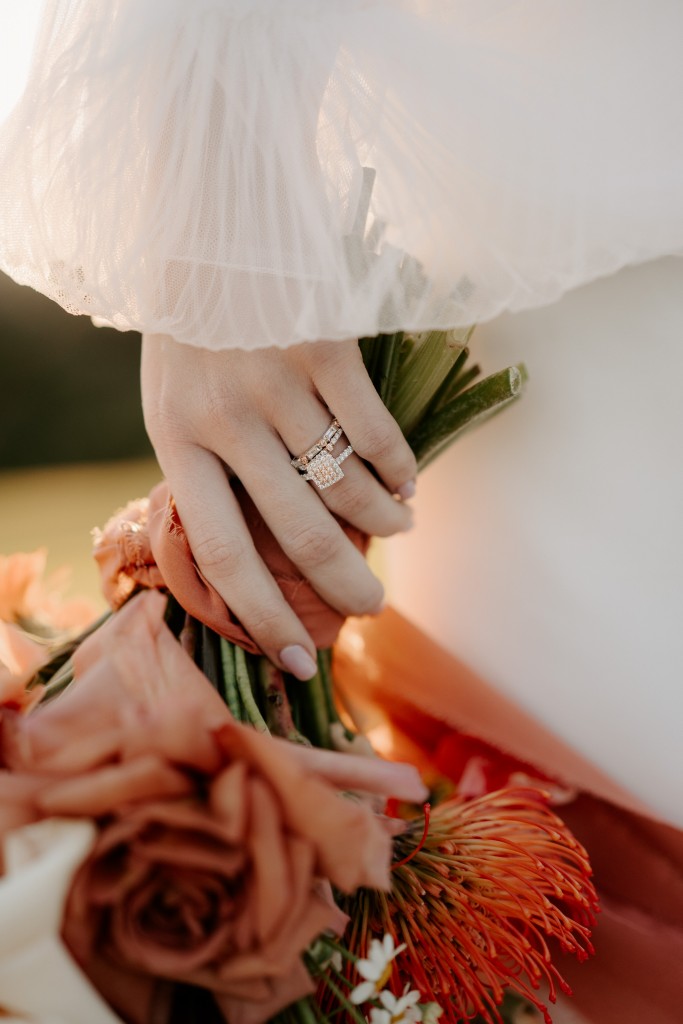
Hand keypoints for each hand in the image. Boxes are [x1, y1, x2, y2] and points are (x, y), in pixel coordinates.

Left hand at [141, 334, 415, 677]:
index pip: (224, 553)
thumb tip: (264, 546)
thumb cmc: (191, 330)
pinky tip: (406, 485)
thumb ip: (209, 468)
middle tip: (374, 609)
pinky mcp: (324, 346)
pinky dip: (397, 468)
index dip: (265, 616)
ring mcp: (277, 382)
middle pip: (301, 532)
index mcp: (176, 441)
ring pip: (348, 484)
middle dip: (348, 587)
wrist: (208, 225)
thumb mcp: (173, 402)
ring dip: (383, 521)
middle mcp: (225, 418)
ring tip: (397, 528)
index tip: (302, 660)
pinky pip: (375, 431)